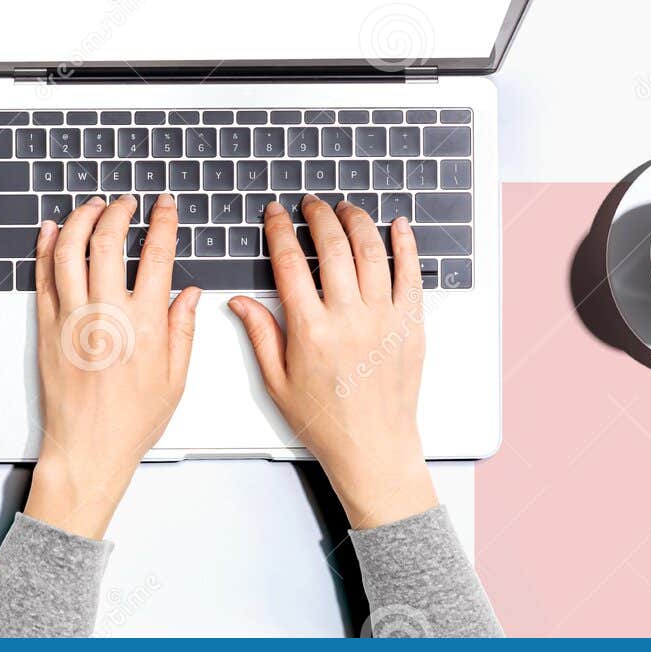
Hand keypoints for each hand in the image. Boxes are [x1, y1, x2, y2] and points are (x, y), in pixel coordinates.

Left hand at [25, 194, 200, 538]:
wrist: (87, 449)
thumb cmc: (131, 422)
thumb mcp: (175, 378)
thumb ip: (184, 330)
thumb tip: (190, 293)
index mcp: (145, 326)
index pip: (156, 256)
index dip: (163, 222)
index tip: (164, 206)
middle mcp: (106, 315)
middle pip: (108, 242)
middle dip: (118, 212)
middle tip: (126, 202)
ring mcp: (71, 319)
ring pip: (69, 251)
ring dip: (81, 220)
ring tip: (92, 206)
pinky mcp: (47, 328)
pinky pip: (43, 276)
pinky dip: (46, 247)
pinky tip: (54, 230)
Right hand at [228, 196, 436, 528]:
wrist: (373, 448)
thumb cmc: (325, 421)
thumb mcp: (278, 382)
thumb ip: (261, 334)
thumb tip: (239, 301)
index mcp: (311, 331)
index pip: (290, 263)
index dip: (280, 231)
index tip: (276, 214)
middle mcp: (349, 319)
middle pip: (332, 247)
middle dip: (318, 216)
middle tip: (310, 204)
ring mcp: (384, 319)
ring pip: (372, 252)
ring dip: (357, 222)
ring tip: (345, 209)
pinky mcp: (410, 325)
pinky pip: (411, 275)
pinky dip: (405, 245)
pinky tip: (398, 226)